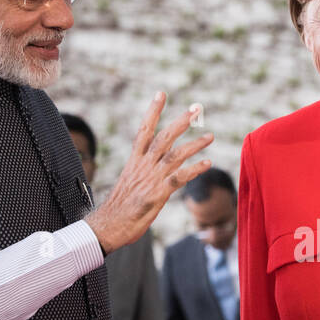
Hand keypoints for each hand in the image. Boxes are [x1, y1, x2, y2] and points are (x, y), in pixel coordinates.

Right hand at [84, 92, 213, 253]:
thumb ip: (143, 173)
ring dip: (195, 144)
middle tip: (196, 108)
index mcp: (134, 161)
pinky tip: (208, 162)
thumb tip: (151, 171)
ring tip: (210, 136)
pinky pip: (180, 177)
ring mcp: (151, 179)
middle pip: (164, 137)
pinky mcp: (158, 193)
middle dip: (181, 121)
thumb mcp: (130, 184)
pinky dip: (195, 169)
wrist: (109, 225)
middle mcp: (143, 166)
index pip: (144, 130)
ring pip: (175, 154)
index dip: (153, 111)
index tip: (161, 94)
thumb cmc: (119, 207)